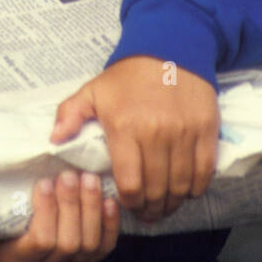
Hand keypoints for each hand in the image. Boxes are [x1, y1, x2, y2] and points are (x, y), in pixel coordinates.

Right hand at [0, 170, 119, 261]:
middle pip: (69, 242)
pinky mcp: (87, 259)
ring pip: (90, 243)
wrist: (5, 259)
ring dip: (91, 208)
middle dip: (71, 205)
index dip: (46, 213)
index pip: (41, 243)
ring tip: (88, 178)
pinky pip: (105, 246)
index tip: (42, 183)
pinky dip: (110, 223)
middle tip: (68, 174)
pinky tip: (109, 200)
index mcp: (20, 261)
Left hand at [50, 57, 218, 220]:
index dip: (130, 203)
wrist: (170, 47)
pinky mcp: (207, 130)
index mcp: (125, 127)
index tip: (128, 205)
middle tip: (148, 214)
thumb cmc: (128, 76)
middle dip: (151, 209)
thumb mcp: (93, 90)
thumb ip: (70, 114)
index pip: (130, 184)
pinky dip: (196, 188)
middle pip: (156, 190)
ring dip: (173, 203)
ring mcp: (184, 133)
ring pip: (180, 185)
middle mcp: (156, 134)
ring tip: (165, 206)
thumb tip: (54, 140)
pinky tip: (186, 190)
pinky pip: (204, 171)